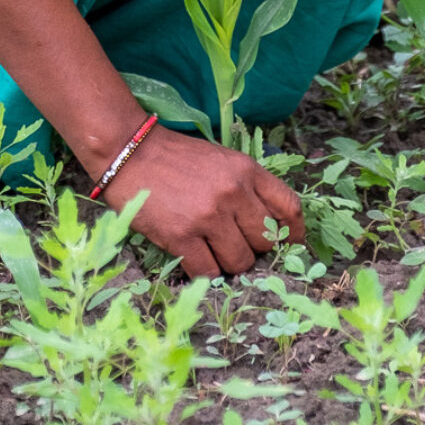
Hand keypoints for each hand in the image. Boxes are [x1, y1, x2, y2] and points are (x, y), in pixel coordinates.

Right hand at [99, 126, 303, 277]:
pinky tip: (193, 255)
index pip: (290, 208)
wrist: (128, 151)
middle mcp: (232, 193)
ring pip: (240, 262)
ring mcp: (207, 216)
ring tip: (211, 249)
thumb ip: (247, 187)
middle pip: (266, 242)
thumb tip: (271, 229)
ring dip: (228, 262)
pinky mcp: (181, 237)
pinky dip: (204, 270)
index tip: (289, 245)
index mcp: (245, 170)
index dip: (295, 233)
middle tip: (235, 243)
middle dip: (255, 249)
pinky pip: (209, 272)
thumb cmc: (175, 157)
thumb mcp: (221, 160)